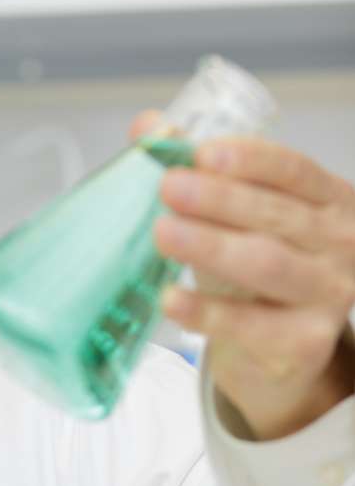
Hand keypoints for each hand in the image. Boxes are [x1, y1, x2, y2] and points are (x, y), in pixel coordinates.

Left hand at [129, 110, 354, 439]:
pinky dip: (205, 311)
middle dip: (219, 199)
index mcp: (331, 201)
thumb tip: (149, 127)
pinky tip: (170, 299)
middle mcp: (341, 244)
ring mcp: (329, 294)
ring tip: (163, 232)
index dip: (250, 159)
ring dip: (211, 246)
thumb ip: (199, 174)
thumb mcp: (236, 222)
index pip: (295, 171)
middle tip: (169, 187)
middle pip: (276, 215)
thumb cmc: (257, 279)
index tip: (202, 152)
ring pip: (265, 264)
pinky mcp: (304, 342)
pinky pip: (247, 323)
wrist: (282, 357)